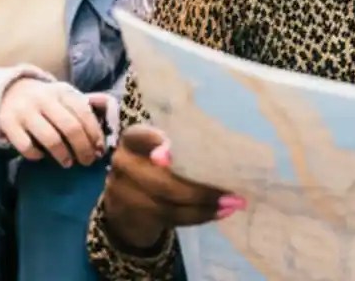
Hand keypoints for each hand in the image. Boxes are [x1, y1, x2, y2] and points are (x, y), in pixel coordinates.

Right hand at [0, 78, 105, 165]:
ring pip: (50, 138)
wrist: (10, 91)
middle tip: (87, 161)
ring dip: (63, 154)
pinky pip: (26, 146)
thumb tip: (101, 144)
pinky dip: (36, 155)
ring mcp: (25, 111)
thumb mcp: (65, 99)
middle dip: (83, 148)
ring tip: (68, 162)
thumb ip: (81, 114)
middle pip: (70, 127)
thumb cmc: (47, 102)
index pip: (84, 114)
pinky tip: (41, 156)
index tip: (99, 150)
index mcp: (63, 92)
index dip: (95, 134)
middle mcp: (44, 99)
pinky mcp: (7, 123)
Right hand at [101, 125, 243, 250]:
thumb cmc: (159, 165)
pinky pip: (169, 219)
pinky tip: (218, 213)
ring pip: (167, 205)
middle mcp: (123, 162)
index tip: (175, 153)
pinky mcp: (131, 215)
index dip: (159, 144)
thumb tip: (220, 151)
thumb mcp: (166, 148)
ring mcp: (123, 191)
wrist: (129, 202)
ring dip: (203, 207)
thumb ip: (183, 146)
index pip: (143, 136)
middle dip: (200, 191)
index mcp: (133, 137)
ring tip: (230, 205)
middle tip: (232, 194)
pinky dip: (197, 217)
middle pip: (162, 181)